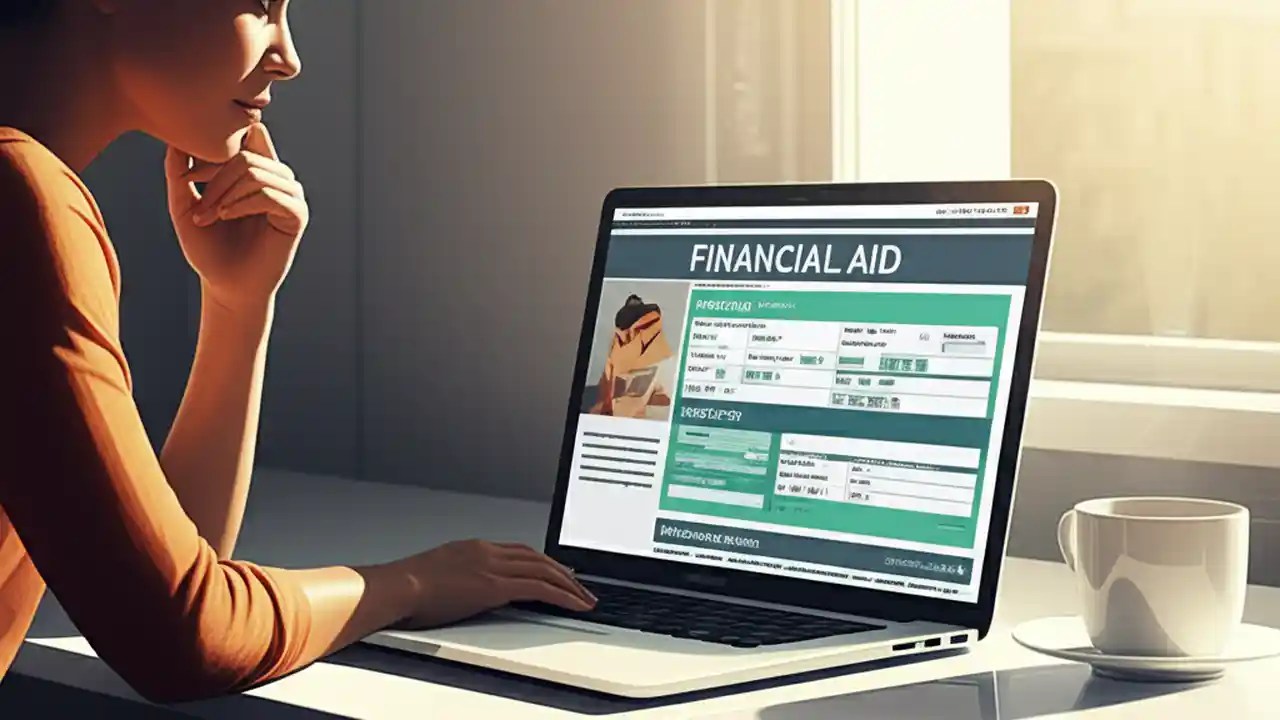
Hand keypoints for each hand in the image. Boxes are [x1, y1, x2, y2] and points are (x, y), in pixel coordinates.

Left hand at [165, 123, 308, 311]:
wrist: (226, 286)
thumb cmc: (208, 248)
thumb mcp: (184, 205)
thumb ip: (179, 172)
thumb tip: (173, 138)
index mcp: (257, 170)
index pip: (247, 135)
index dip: (217, 146)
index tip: (188, 176)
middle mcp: (278, 178)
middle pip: (246, 152)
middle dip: (214, 176)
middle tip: (196, 206)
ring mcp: (290, 195)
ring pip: (256, 172)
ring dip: (224, 193)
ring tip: (209, 216)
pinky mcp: (297, 215)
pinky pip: (269, 194)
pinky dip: (242, 204)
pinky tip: (226, 217)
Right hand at [390, 540, 596, 628]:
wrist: (397, 586)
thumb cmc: (407, 587)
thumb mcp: (439, 574)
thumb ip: (460, 576)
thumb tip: (468, 589)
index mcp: (474, 547)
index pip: (519, 550)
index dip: (542, 561)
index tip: (556, 570)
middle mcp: (487, 552)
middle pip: (537, 557)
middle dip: (562, 571)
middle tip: (579, 585)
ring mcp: (492, 567)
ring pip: (544, 570)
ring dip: (569, 584)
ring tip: (584, 597)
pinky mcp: (494, 586)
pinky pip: (539, 588)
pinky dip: (561, 595)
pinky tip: (572, 604)